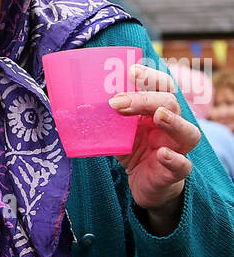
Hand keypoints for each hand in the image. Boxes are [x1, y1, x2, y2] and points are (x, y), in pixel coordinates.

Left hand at [109, 63, 200, 229]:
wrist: (145, 186)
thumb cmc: (134, 152)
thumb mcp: (118, 132)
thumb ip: (105, 118)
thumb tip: (68, 101)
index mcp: (156, 111)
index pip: (162, 87)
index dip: (150, 76)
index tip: (131, 70)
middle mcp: (172, 127)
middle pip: (170, 104)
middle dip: (145, 99)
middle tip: (118, 102)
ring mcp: (177, 149)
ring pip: (188, 132)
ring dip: (174, 122)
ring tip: (158, 115)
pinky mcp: (175, 173)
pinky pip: (182, 165)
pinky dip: (174, 159)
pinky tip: (162, 154)